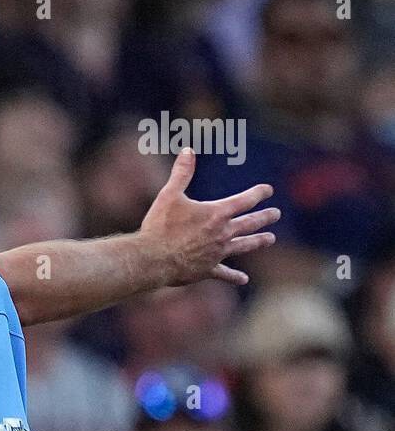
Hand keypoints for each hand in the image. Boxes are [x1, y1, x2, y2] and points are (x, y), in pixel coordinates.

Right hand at [139, 147, 278, 286]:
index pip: (244, 201)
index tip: (268, 190)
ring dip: (258, 241)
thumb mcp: (169, 195)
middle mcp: (222, 233)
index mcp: (216, 214)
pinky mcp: (208, 269)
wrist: (153, 258)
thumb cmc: (160, 226)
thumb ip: (181, 174)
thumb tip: (188, 151)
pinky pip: (225, 273)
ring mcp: (218, 253)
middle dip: (265, 217)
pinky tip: (243, 279)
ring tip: (270, 239)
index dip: (258, 194)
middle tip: (276, 213)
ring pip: (244, 246)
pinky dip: (234, 277)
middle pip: (250, 224)